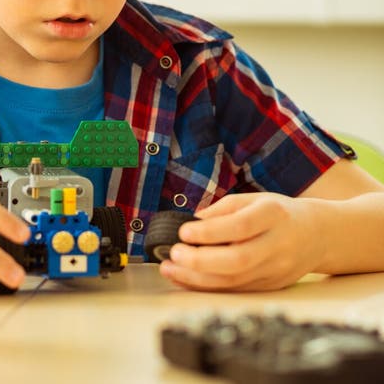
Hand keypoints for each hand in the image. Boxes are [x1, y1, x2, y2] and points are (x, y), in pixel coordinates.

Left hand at [159, 192, 323, 291]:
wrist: (318, 235)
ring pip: (235, 281)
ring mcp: (276, 270)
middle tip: (174, 253)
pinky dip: (208, 287)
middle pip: (238, 260)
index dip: (210, 231)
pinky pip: (236, 291)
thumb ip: (224, 207)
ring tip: (170, 269)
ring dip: (198, 279)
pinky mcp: (271, 287)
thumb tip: (195, 219)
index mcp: (273, 215)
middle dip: (201, 261)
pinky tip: (186, 279)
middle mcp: (278, 244)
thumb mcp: (255, 199)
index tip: (184, 231)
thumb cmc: (279, 212)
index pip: (240, 226)